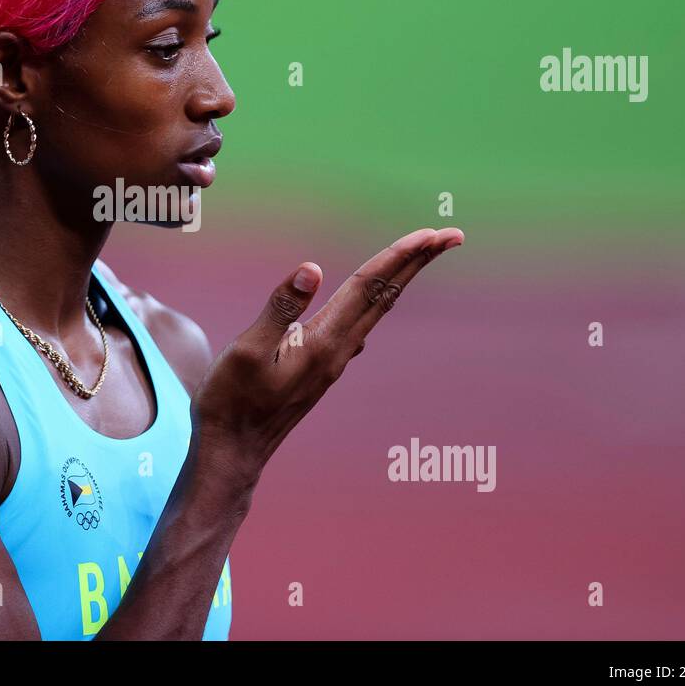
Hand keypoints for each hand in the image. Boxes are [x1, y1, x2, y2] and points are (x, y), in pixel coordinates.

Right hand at [189, 227, 463, 474]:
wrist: (233, 452)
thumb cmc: (232, 403)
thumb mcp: (247, 351)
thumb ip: (281, 308)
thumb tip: (312, 269)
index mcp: (322, 343)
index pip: (368, 288)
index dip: (398, 256)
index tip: (430, 233)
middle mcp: (337, 352)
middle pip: (385, 296)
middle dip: (418, 262)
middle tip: (452, 235)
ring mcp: (333, 362)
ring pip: (377, 310)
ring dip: (401, 278)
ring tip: (422, 254)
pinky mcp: (322, 368)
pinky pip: (361, 323)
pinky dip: (379, 299)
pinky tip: (379, 297)